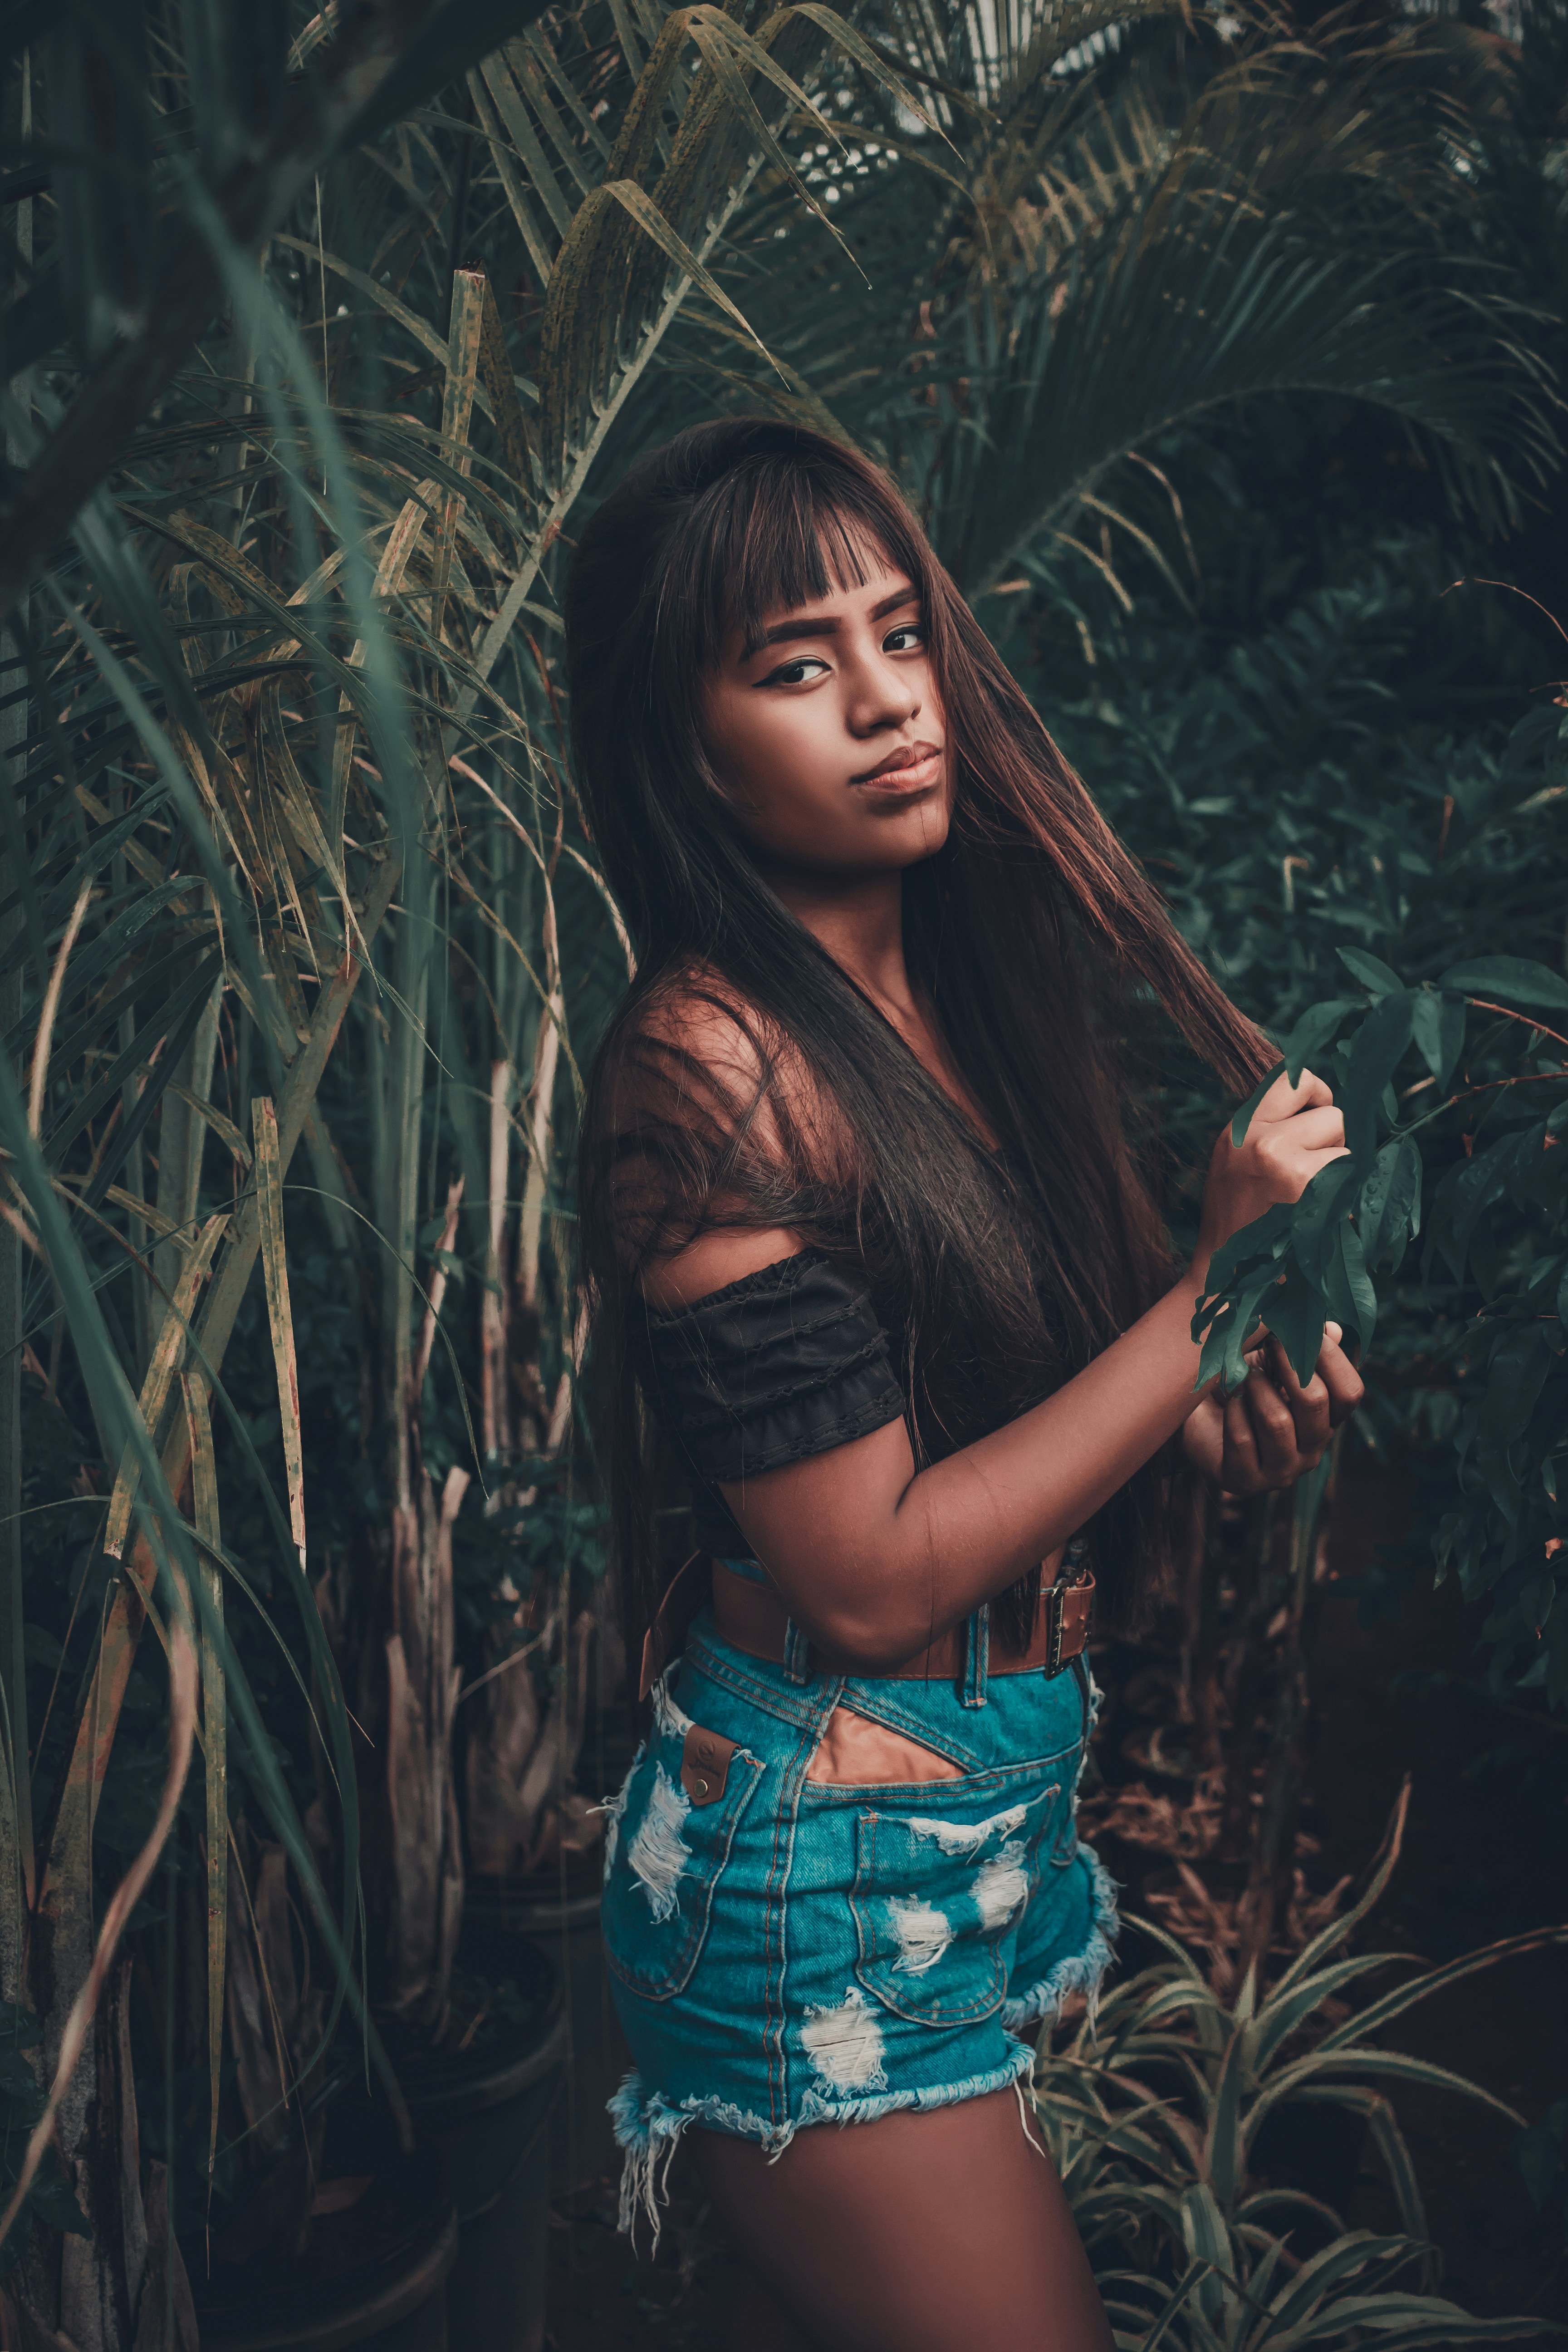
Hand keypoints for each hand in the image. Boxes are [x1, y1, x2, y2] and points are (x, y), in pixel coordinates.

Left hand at [1182, 1322, 1364, 1493]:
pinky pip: (1242, 1439)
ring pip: (1277, 1422)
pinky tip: (1228, 1403)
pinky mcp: (1245, 1481)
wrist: (1195, 1416)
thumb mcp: (1272, 1360)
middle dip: (1288, 1365)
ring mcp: (1280, 1471)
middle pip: (1316, 1404)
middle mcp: (1310, 1451)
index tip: (1301, 1330)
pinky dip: (1232, 1412)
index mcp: (1325, 1421)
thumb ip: (1303, 1347)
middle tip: (1268, 1345)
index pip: (1350, 1393)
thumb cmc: (1240, 1386)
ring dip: (1256, 1388)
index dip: (1330, 1357)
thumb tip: (1332, 1329)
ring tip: (1243, 1377)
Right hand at [1195, 1067, 1348, 1271]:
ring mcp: (1287, 1168)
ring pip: (1347, 1149)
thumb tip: (1323, 1102)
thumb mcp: (1236, 1158)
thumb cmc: (1237, 1218)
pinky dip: (1343, 1197)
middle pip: (1333, 1115)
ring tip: (1309, 1197)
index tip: (1315, 1116)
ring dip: (1338, 1173)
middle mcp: (1261, 1143)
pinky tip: (1317, 1214)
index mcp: (1239, 1129)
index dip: (1316, 1094)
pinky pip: (1351, 1180)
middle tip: (1307, 1173)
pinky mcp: (1311, 1196)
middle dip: (1331, 1142)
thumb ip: (1269, 1126)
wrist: (1223, 1274)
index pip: (1294, 1079)